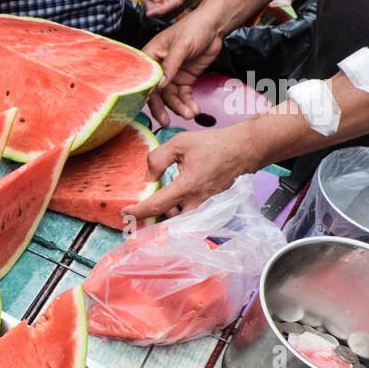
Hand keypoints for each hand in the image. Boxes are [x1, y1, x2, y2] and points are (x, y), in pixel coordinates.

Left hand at [122, 124, 258, 219]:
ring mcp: (207, 207)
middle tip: (137, 219)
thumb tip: (148, 178)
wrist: (244, 149)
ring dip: (166, 220)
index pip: (157, 206)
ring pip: (182, 224)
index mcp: (187, 186)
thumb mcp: (180, 143)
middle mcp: (198, 202)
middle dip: (152, 224)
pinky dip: (180, 217)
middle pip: (169, 224)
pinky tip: (171, 208)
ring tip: (154, 210)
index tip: (124, 212)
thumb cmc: (214, 144)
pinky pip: (193, 218)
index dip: (138, 212)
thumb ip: (158, 159)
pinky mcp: (213, 207)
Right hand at [142, 11, 222, 125]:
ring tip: (189, 114)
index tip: (151, 108)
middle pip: (157, 93)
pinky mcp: (185, 80)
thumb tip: (158, 86)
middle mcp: (159, 68)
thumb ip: (170, 66)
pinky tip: (194, 110)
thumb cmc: (194, 28)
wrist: (214, 26)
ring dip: (179, 107)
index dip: (147, 95)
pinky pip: (184, 95)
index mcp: (151, 57)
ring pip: (172, 97)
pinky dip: (189, 103)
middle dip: (163, 108)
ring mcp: (172, 75)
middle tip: (166, 121)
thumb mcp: (181, 45)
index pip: (145, 80)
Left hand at [143, 0, 201, 17]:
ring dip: (159, 10)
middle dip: (157, 10)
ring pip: (173, 12)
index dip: (161, 10)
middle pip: (174, 10)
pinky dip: (162, 8)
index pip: (176, 2)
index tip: (149, 12)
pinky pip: (172, 8)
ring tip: (147, 0)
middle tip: (144, 1)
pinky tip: (153, 2)